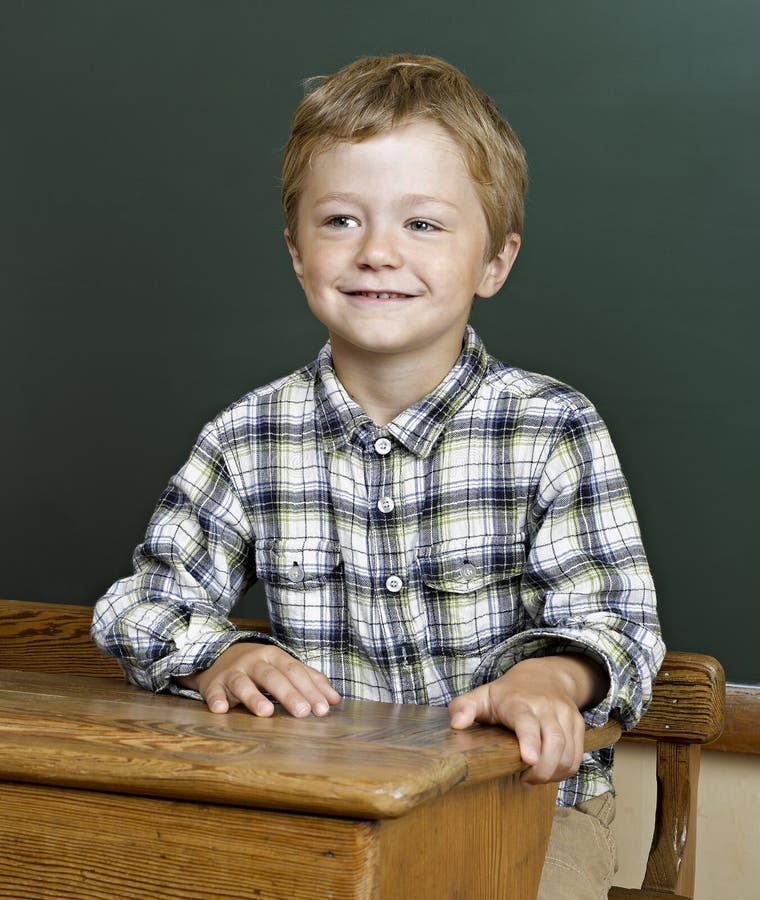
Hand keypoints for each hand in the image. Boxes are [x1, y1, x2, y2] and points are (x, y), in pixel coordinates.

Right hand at [175, 642, 340, 716]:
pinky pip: (213, 692)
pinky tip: (221, 709)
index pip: (295, 671)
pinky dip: (216, 699)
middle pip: (273, 676)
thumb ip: (309, 681)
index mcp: (275, 656)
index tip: (323, 709)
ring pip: (243, 683)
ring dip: (254, 697)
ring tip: (266, 712)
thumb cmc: (259, 666)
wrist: (218, 655)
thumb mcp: (283, 667)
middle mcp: (254, 661)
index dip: (310, 689)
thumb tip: (335, 700)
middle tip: (303, 712)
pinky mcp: (213, 684)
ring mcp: (233, 672)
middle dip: (289, 694)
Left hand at [448, 655, 607, 784]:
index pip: (527, 722)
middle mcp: (546, 707)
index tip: (528, 759)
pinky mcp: (578, 724)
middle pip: (553, 742)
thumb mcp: (482, 696)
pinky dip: (565, 771)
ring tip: (534, 778)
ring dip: (553, 773)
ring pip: (568, 752)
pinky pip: (577, 756)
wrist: (544, 676)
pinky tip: (549, 773)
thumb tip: (456, 725)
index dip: (529, 741)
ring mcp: (565, 715)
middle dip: (542, 770)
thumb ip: (464, 707)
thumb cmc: (507, 693)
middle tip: (525, 780)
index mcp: (519, 702)